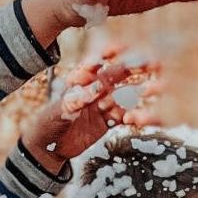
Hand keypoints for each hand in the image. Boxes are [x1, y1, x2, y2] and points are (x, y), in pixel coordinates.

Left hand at [21, 48, 161, 169]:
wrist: (48, 150)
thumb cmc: (48, 125)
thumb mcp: (58, 112)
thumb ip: (76, 101)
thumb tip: (95, 90)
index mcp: (80, 81)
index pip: (97, 63)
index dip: (110, 54)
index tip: (123, 47)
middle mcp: (95, 89)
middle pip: (116, 76)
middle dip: (132, 68)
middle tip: (150, 62)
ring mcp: (103, 104)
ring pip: (123, 96)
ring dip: (133, 95)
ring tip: (147, 93)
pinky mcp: (108, 122)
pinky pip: (123, 117)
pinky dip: (131, 117)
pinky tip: (135, 119)